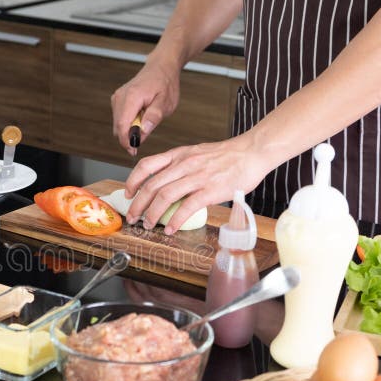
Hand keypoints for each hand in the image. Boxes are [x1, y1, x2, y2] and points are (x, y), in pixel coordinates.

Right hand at [111, 58, 180, 155]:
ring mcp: (117, 98)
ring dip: (129, 130)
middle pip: (118, 127)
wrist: (161, 68)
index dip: (126, 142)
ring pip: (118, 124)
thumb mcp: (166, 102)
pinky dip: (128, 124)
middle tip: (145, 137)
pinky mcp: (117, 101)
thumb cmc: (165, 84)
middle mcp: (120, 97)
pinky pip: (119, 119)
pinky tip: (141, 118)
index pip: (122, 125)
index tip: (134, 151)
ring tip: (146, 123)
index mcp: (132, 97)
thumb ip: (154, 116)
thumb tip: (143, 131)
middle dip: (129, 137)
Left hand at [123, 136, 270, 234]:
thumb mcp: (198, 153)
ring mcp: (197, 177)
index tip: (128, 193)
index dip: (132, 181)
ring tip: (148, 224)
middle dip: (137, 204)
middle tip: (132, 217)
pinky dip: (174, 220)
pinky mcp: (210, 190)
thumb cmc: (228, 155)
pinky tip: (170, 229)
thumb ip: (182, 166)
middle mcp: (184, 164)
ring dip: (152, 214)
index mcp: (179, 155)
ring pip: (164, 197)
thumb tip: (170, 184)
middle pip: (151, 185)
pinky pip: (186, 207)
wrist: (252, 151)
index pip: (147, 165)